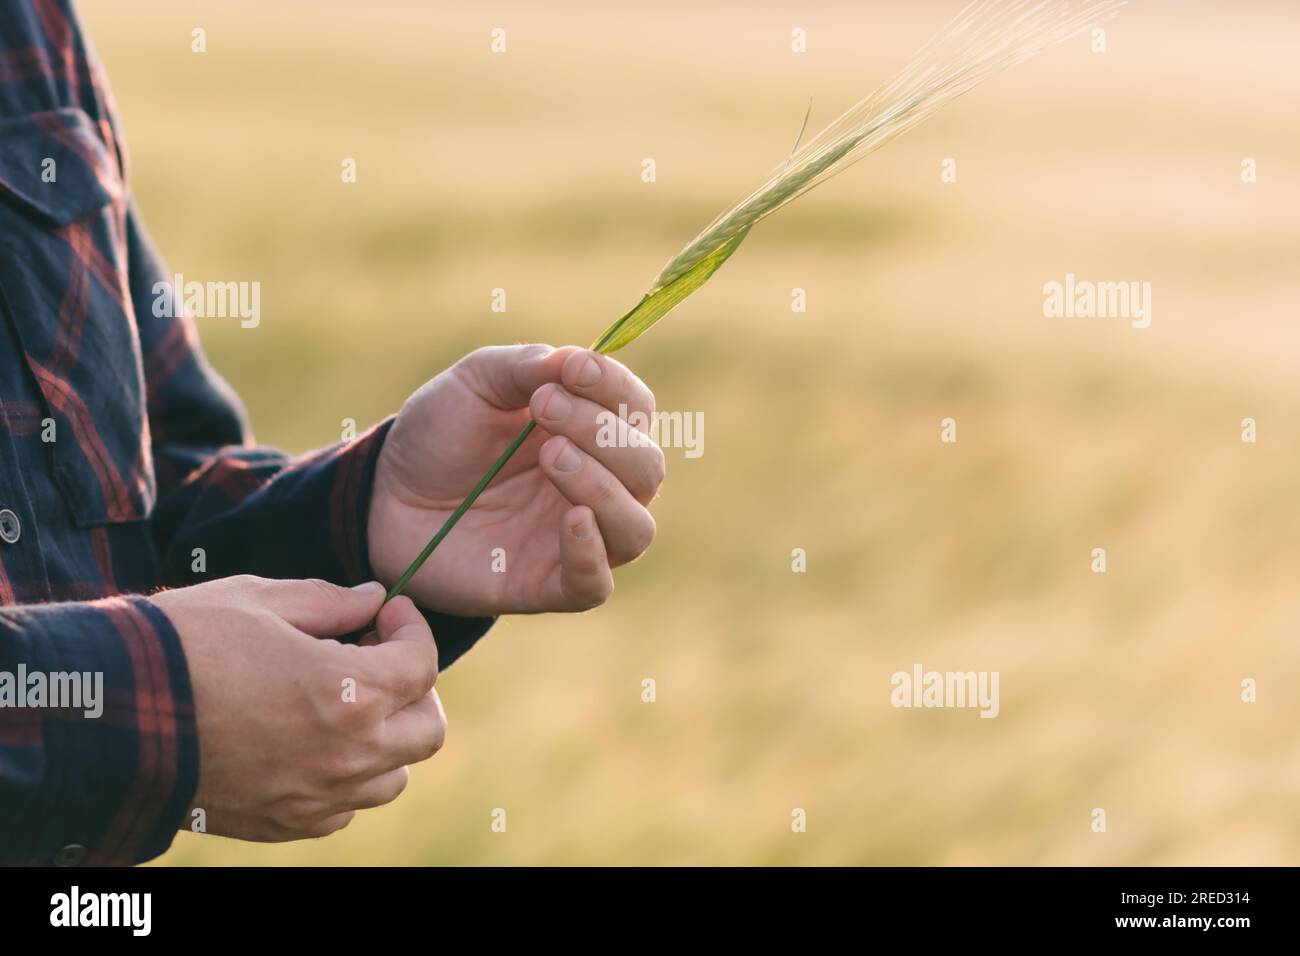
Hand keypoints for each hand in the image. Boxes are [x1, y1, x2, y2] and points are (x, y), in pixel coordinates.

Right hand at [151, 576, 443, 841]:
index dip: (412, 628)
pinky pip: (344, 810)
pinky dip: (346, 779)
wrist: (107, 718)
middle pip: (427, 730)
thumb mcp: (258, 599)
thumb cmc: (182, 646)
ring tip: (348, 702)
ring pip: (393, 777)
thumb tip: (372, 598)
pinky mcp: (281, 823)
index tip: (388, 612)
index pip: (422, 665)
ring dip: (387, 737)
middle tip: (381, 657)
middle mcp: (345, 754)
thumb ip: (329, 601)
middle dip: (416, 687)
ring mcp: (315, 796)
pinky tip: (315, 742)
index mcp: (348, 692)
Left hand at [369, 345, 664, 615]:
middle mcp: (598, 486)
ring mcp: (577, 538)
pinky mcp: (549, 585)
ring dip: (603, 487)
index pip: (636, 410)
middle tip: (545, 407)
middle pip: (646, 468)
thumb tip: (577, 360)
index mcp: (590, 432)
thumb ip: (526, 366)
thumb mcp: (476, 382)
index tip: (572, 369)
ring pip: (634, 527)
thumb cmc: (440, 434)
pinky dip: (592, 552)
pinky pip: (596, 584)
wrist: (385, 496)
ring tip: (551, 455)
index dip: (615, 388)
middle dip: (604, 433)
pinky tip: (571, 518)